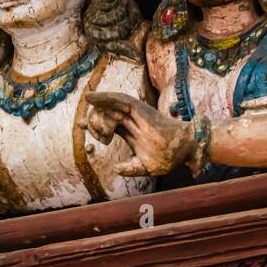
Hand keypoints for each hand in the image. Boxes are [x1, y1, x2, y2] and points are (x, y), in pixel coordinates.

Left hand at [81, 91, 195, 176]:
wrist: (185, 150)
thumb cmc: (168, 158)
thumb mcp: (145, 166)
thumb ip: (130, 168)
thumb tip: (115, 169)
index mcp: (133, 132)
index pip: (111, 125)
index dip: (95, 125)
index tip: (81, 126)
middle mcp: (134, 121)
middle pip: (109, 114)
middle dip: (93, 116)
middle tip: (81, 124)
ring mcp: (138, 114)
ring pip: (114, 105)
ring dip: (100, 102)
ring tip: (87, 99)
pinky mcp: (141, 109)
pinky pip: (122, 101)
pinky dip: (108, 97)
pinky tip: (95, 98)